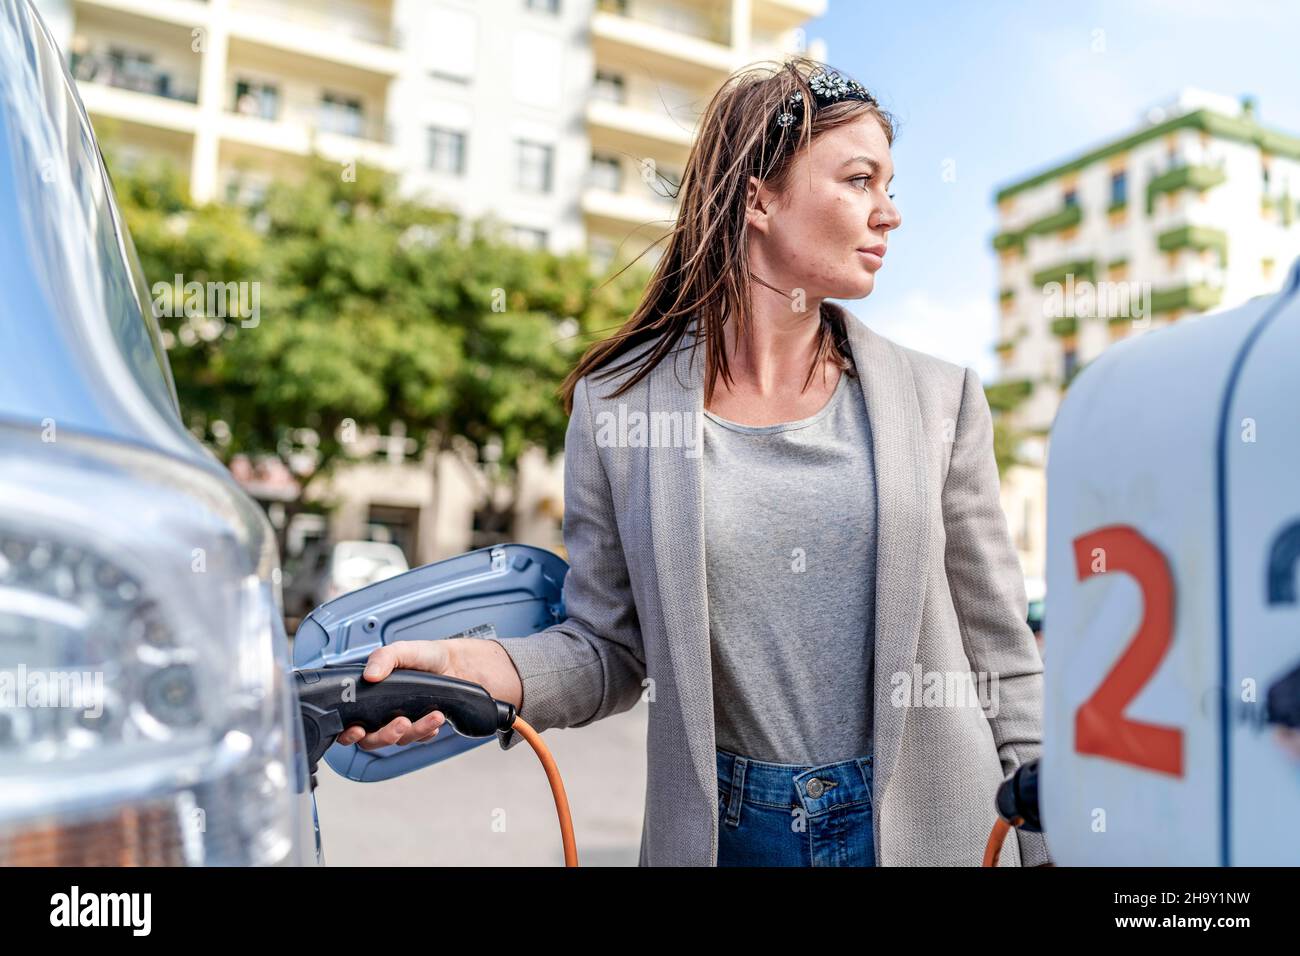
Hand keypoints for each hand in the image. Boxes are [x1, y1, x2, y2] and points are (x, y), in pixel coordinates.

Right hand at [336, 640, 450, 750]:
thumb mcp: (401, 650)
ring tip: (432, 715)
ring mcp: (401, 722)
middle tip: (401, 723)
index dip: (347, 733)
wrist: (455, 662)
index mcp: (369, 695)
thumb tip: (369, 675)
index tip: (357, 730)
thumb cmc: (424, 655)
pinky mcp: (420, 727)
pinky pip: (420, 738)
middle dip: (385, 736)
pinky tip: (435, 718)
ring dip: (415, 730)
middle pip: (371, 740)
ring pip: (399, 740)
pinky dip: (428, 731)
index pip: (348, 722)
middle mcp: (381, 713)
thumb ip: (383, 658)